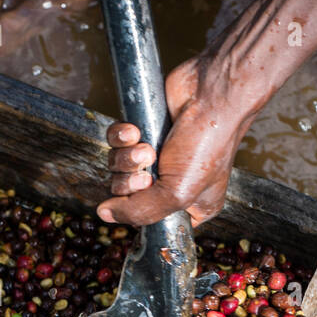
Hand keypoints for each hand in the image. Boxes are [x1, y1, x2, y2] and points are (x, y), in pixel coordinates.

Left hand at [96, 57, 250, 226]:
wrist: (211, 95)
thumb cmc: (208, 145)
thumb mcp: (177, 194)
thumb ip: (140, 211)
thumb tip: (105, 214)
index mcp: (189, 206)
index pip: (149, 221)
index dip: (140, 211)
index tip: (148, 198)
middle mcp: (172, 182)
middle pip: (126, 194)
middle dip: (131, 181)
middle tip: (148, 171)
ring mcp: (156, 156)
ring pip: (118, 167)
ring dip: (127, 158)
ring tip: (147, 147)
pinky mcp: (144, 130)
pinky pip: (115, 141)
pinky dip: (120, 136)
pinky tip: (135, 130)